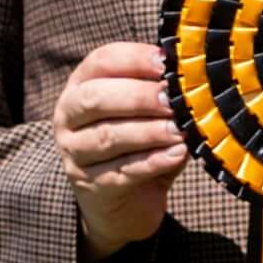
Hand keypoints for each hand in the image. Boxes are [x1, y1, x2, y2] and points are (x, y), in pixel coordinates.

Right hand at [55, 39, 184, 256]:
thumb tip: (193, 82)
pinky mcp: (91, 186)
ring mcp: (76, 153)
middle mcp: (69, 116)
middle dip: (138, 96)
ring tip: (179, 129)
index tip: (166, 62)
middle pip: (96, 98)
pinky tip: (177, 154)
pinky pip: (122, 171)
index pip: (101, 62)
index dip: (134, 58)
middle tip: (171, 98)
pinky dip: (153, 161)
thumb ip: (161, 95)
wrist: (124, 204)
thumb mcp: (146, 114)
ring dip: (148, 131)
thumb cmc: (138, 145)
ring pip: (108, 137)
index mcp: (82, 85)